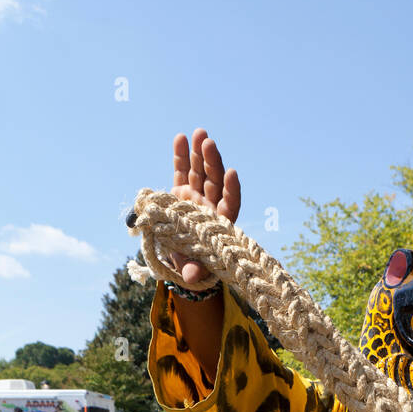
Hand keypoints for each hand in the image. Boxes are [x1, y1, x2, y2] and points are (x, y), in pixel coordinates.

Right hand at [168, 129, 240, 285]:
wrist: (181, 257)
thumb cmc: (194, 264)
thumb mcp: (194, 269)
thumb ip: (195, 271)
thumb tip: (193, 278)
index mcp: (220, 222)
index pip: (230, 202)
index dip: (232, 189)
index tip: (232, 174)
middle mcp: (210, 206)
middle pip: (215, 181)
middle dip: (213, 162)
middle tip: (208, 144)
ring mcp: (196, 196)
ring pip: (200, 171)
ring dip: (199, 153)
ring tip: (199, 133)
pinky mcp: (181, 191)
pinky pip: (182, 170)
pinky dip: (181, 155)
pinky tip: (180, 137)